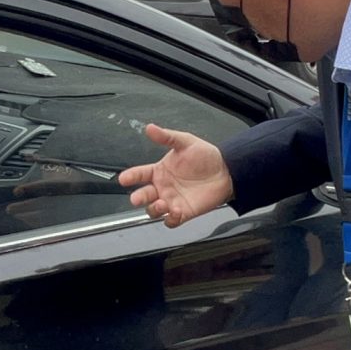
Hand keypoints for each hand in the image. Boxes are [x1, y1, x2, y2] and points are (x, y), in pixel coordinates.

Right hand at [117, 123, 233, 225]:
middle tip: (137, 197)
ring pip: (154, 210)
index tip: (124, 178)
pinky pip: (171, 221)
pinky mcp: (183, 212)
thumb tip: (150, 128)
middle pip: (143, 196)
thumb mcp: (185, 142)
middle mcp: (163, 187)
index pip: (140, 174)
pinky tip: (176, 211)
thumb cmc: (206, 157)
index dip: (130, 176)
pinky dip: (171, 219)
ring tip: (162, 203)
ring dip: (154, 209)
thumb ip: (167, 137)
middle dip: (138, 197)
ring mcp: (172, 201)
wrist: (226, 171)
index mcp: (160, 171)